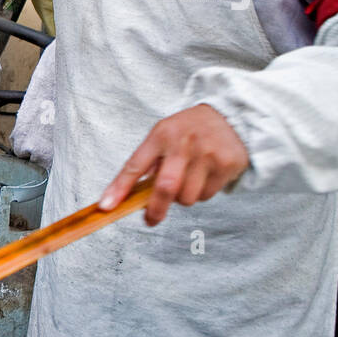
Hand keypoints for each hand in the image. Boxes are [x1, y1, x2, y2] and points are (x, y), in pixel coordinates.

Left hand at [98, 105, 249, 226]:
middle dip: (155, 209)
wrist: (230, 117)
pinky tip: (205, 176)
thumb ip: (149, 162)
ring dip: (182, 198)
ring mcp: (207, 154)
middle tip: (151, 219)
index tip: (107, 206)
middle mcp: (184, 144)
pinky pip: (206, 195)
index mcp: (161, 135)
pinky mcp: (227, 165)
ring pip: (186, 197)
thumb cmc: (188, 130)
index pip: (135, 165)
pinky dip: (201, 193)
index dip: (119, 188)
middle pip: (165, 187)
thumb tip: (127, 195)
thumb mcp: (164, 135)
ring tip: (187, 180)